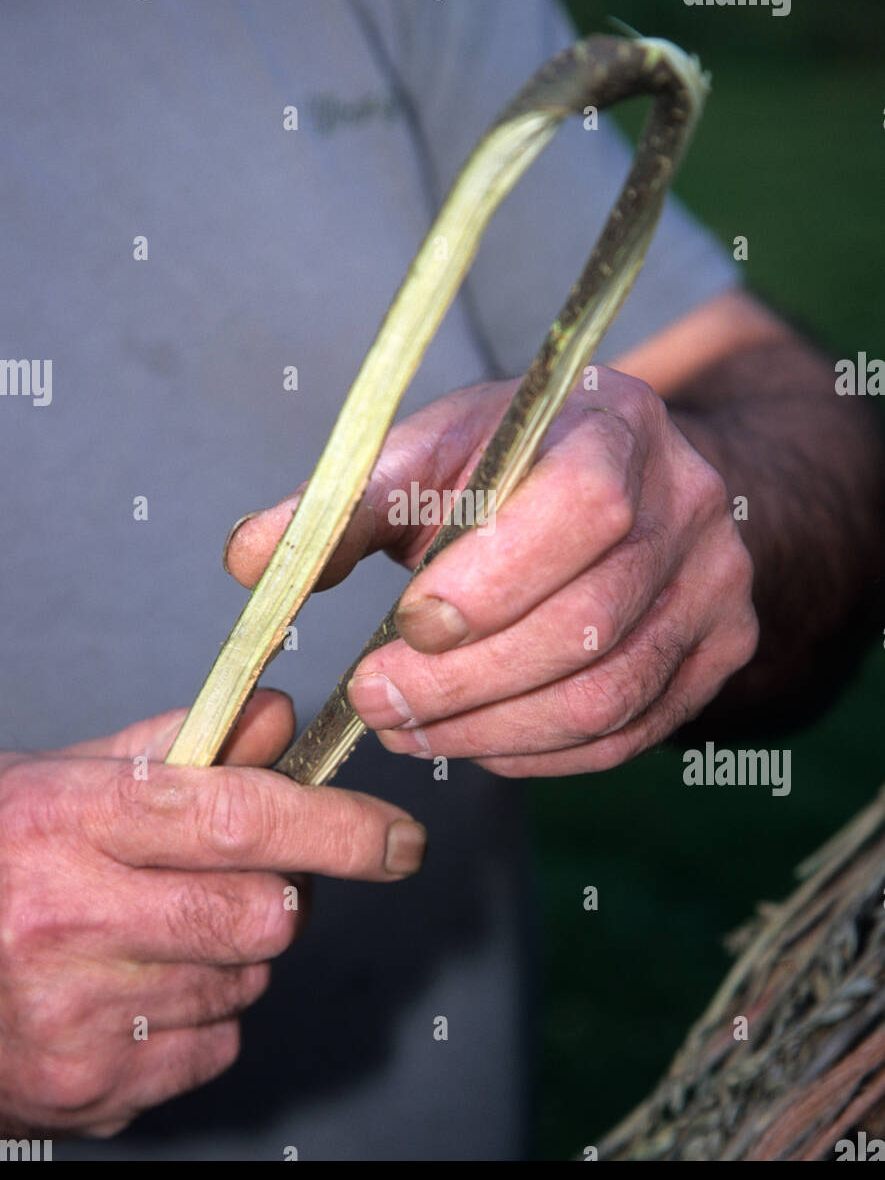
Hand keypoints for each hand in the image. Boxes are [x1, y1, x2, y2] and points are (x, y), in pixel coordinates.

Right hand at [0, 691, 425, 1136]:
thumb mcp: (66, 778)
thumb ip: (183, 748)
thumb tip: (278, 721)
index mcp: (70, 824)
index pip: (238, 818)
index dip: (336, 827)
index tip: (396, 836)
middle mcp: (69, 922)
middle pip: (263, 916)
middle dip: (279, 894)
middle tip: (237, 876)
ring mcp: (76, 1019)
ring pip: (245, 984)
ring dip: (233, 955)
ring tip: (155, 930)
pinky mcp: (86, 1089)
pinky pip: (214, 1048)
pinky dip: (199, 1018)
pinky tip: (136, 988)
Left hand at [225, 370, 757, 776]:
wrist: (632, 481)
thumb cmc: (515, 462)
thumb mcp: (434, 451)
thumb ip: (345, 503)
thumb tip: (253, 560)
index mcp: (617, 425)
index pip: (582, 507)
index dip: (490, 581)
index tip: (403, 624)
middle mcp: (688, 506)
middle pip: (587, 623)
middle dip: (463, 681)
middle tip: (374, 701)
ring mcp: (716, 588)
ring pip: (606, 695)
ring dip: (489, 731)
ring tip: (406, 728)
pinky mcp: (718, 656)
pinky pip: (626, 735)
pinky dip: (536, 754)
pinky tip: (474, 739)